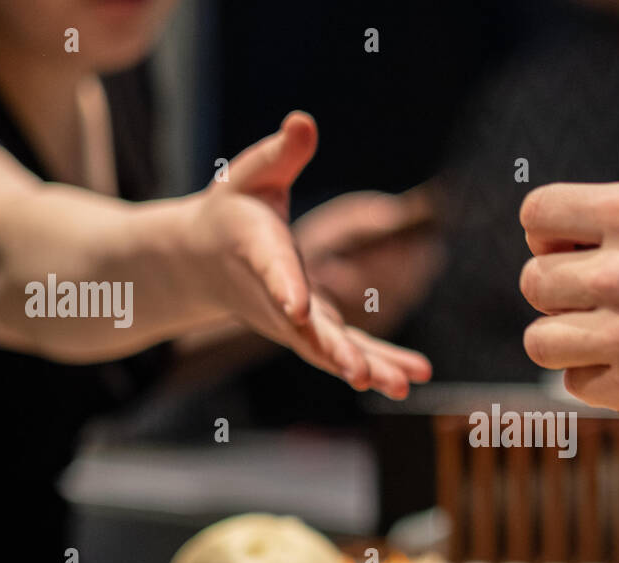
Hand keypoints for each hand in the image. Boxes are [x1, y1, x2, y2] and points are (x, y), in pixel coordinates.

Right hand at [187, 112, 430, 398]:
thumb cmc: (233, 210)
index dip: (286, 289)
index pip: (272, 272)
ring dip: (368, 369)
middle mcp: (275, 299)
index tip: (298, 308)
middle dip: (333, 351)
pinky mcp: (311, 333)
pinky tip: (413, 377)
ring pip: (330, 352)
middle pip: (305, 330)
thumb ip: (278, 154)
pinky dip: (379, 365)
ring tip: (402, 386)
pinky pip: (347, 352)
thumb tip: (303, 121)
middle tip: (358, 373)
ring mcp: (293, 324)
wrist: (205, 261)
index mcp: (257, 253)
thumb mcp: (250, 174)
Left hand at [518, 181, 618, 421]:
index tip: (569, 247)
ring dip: (566, 340)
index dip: (548, 232)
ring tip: (601, 339)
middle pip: (533, 282)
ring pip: (541, 341)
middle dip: (559, 291)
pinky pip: (577, 384)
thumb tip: (611, 225)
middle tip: (593, 301)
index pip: (538, 213)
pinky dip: (597, 379)